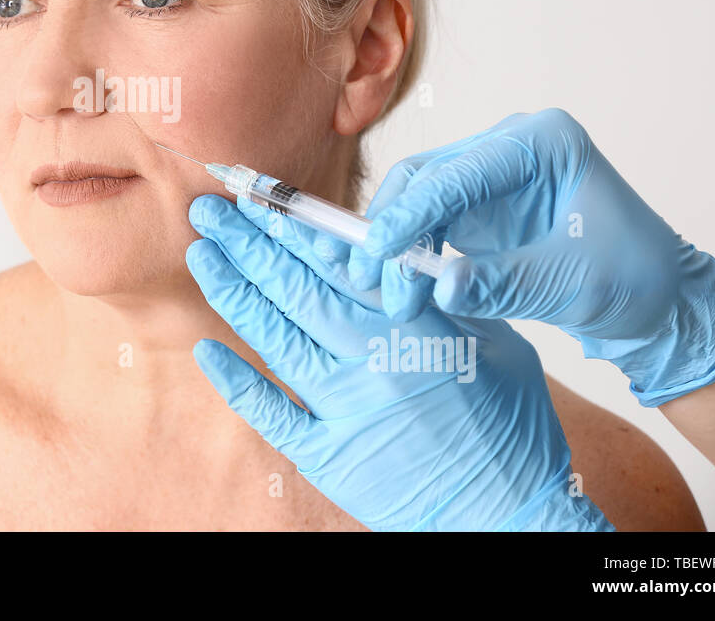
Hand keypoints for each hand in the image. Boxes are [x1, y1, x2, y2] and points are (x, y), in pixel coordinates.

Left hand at [186, 192, 612, 530]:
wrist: (512, 517)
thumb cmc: (513, 431)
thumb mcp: (497, 345)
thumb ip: (443, 301)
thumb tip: (401, 259)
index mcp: (414, 326)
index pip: (340, 261)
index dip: (294, 227)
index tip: (260, 198)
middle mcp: (372, 361)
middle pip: (296, 289)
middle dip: (248, 244)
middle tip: (209, 210)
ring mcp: (345, 409)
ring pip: (275, 337)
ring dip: (232, 291)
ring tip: (201, 253)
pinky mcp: (328, 456)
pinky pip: (271, 412)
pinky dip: (236, 381)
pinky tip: (204, 350)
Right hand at [347, 108, 714, 406]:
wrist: (661, 300)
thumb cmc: (635, 278)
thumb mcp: (572, 284)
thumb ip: (504, 282)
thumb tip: (441, 287)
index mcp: (544, 143)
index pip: (460, 172)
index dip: (412, 211)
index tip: (378, 250)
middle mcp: (510, 148)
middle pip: (427, 177)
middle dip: (393, 228)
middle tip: (370, 280)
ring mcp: (491, 177)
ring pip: (419, 199)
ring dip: (395, 246)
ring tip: (390, 298)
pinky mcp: (480, 209)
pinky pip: (429, 223)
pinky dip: (411, 255)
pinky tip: (404, 289)